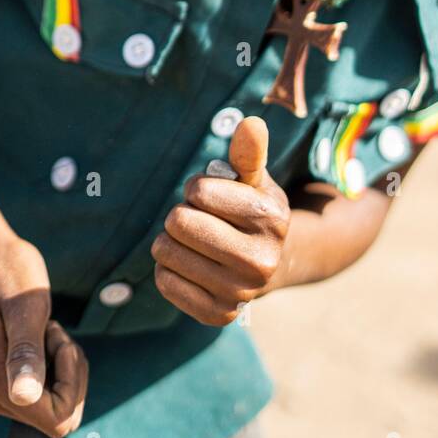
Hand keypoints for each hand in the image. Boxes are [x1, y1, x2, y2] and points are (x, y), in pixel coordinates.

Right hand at [0, 230, 88, 437]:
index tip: (57, 338)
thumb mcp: (26, 307)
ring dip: (59, 367)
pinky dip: (49, 364)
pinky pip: (38, 391)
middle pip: (55, 415)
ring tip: (43, 327)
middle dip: (67, 374)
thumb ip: (25, 353)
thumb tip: (24, 396)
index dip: (72, 382)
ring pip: (48, 404)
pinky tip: (37, 333)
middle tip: (51, 329)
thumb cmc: (8, 273)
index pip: (58, 419)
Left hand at [150, 116, 291, 325]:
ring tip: (194, 241)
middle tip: (200, 220)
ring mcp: (240, 292)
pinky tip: (189, 265)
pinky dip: (167, 269)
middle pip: (179, 223)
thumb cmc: (252, 209)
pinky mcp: (219, 315)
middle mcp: (260, 260)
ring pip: (166, 253)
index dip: (197, 189)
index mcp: (270, 218)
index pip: (198, 192)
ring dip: (171, 241)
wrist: (272, 263)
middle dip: (181, 214)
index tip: (211, 196)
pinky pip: (165, 283)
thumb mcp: (254, 178)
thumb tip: (251, 122)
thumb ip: (249, 151)